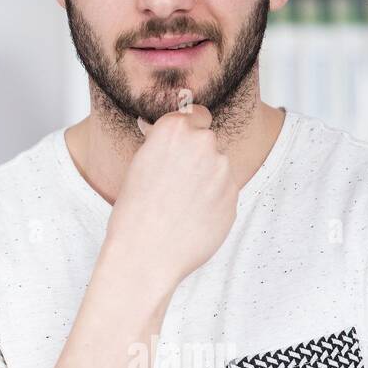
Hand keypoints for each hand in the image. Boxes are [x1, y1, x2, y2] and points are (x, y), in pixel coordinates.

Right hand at [103, 105, 238, 289]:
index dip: (190, 129)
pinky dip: (213, 200)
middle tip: (176, 180)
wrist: (146, 252)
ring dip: (207, 178)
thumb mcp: (140, 164)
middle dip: (198, 155)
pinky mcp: (234, 195)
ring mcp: (223, 170)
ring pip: (218, 167)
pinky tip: (192, 216)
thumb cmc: (134, 211)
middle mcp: (203, 142)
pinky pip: (224, 191)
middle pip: (209, 140)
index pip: (197, 114)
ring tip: (182, 203)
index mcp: (175, 128)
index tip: (183, 144)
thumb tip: (176, 135)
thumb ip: (164, 144)